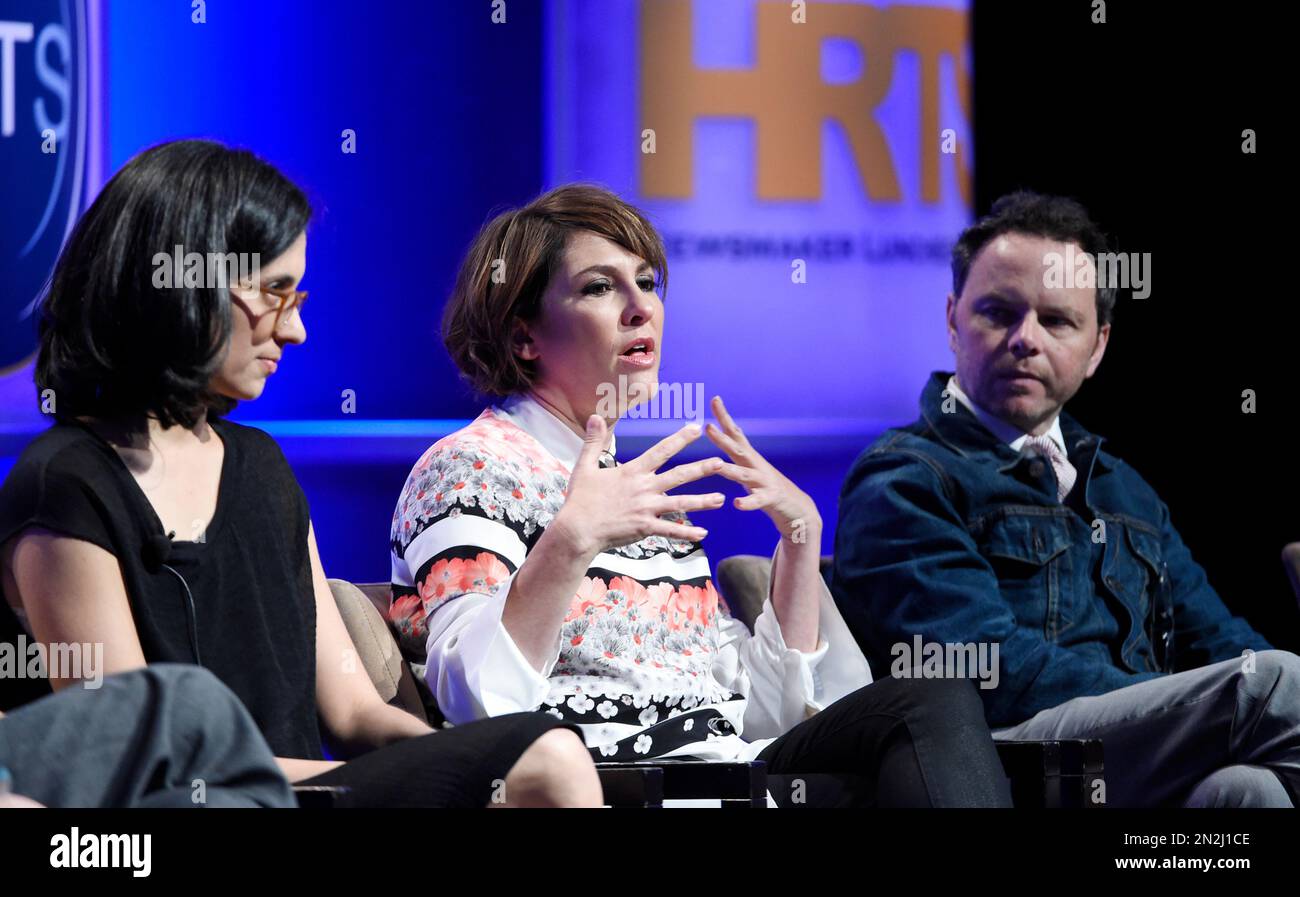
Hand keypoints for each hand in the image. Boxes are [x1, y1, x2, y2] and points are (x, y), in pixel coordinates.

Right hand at [551, 416, 726, 556]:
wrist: (577, 529)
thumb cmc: (580, 499)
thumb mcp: (584, 466)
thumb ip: (593, 441)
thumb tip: (595, 417)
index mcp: (633, 472)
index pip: (661, 450)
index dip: (680, 438)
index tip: (697, 428)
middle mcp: (644, 488)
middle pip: (679, 476)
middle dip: (701, 469)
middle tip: (721, 463)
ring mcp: (647, 508)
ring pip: (681, 503)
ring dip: (702, 501)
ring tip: (721, 499)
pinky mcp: (645, 528)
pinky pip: (671, 530)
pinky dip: (687, 533)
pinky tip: (703, 533)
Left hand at [706, 396, 821, 543]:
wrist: (798, 507)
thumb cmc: (767, 489)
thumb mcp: (750, 470)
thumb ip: (737, 458)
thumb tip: (723, 440)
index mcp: (749, 458)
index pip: (736, 434)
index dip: (725, 417)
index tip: (715, 399)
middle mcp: (756, 466)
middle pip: (737, 449)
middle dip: (722, 439)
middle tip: (707, 427)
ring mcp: (765, 482)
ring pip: (744, 475)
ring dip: (729, 470)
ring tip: (716, 466)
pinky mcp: (771, 499)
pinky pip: (758, 500)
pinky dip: (748, 502)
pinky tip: (737, 503)